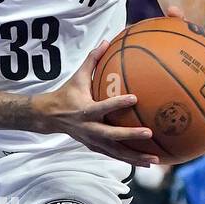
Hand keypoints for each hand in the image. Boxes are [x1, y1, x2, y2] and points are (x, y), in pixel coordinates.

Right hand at [35, 40, 159, 166]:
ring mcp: (92, 141)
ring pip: (115, 152)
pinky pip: (115, 156)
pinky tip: (146, 162)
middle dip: (130, 136)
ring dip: (134, 156)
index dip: (117, 103)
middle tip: (149, 134)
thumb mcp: (78, 76)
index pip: (102, 107)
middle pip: (111, 135)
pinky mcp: (95, 148)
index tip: (134, 98)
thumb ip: (93, 60)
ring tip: (154, 159)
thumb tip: (107, 41)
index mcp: (85, 110)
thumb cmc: (68, 94)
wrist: (50, 117)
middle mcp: (89, 128)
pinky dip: (130, 160)